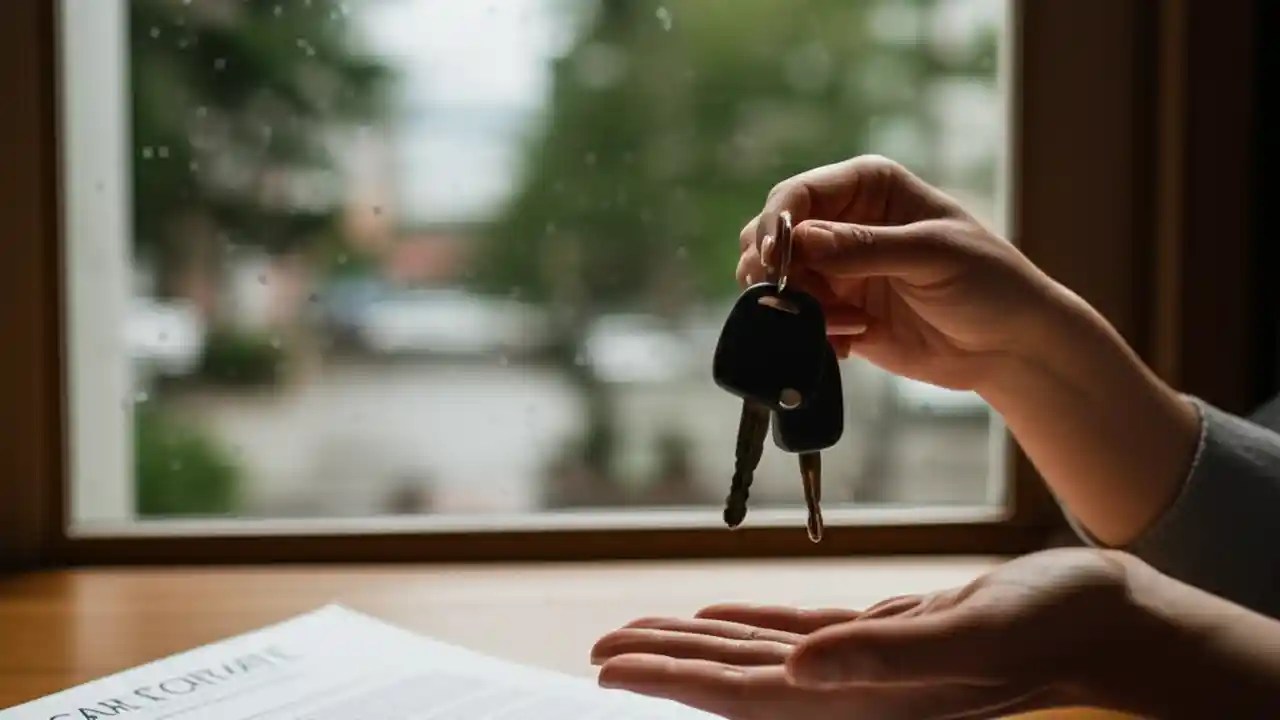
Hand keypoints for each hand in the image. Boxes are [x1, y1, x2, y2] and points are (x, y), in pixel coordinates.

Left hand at [592, 549, 1161, 718]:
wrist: (1104, 620)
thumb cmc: (1052, 626)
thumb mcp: (972, 634)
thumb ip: (885, 653)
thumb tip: (797, 670)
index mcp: (865, 698)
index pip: (745, 695)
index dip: (674, 680)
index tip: (610, 663)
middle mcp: (855, 692)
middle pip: (736, 680)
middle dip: (665, 664)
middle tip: (600, 645)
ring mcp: (865, 669)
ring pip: (758, 655)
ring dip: (697, 643)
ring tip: (639, 630)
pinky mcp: (881, 640)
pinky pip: (797, 634)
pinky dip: (751, 625)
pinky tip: (717, 616)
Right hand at [738, 155, 1067, 391]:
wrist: (1010, 347)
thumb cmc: (988, 283)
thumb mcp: (932, 256)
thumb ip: (864, 247)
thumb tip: (800, 239)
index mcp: (867, 188)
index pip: (798, 194)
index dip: (776, 223)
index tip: (772, 259)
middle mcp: (843, 223)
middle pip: (773, 236)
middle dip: (774, 269)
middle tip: (794, 299)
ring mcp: (836, 270)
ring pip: (775, 281)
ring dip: (795, 307)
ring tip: (845, 325)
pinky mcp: (836, 313)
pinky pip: (795, 321)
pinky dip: (808, 335)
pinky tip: (852, 342)